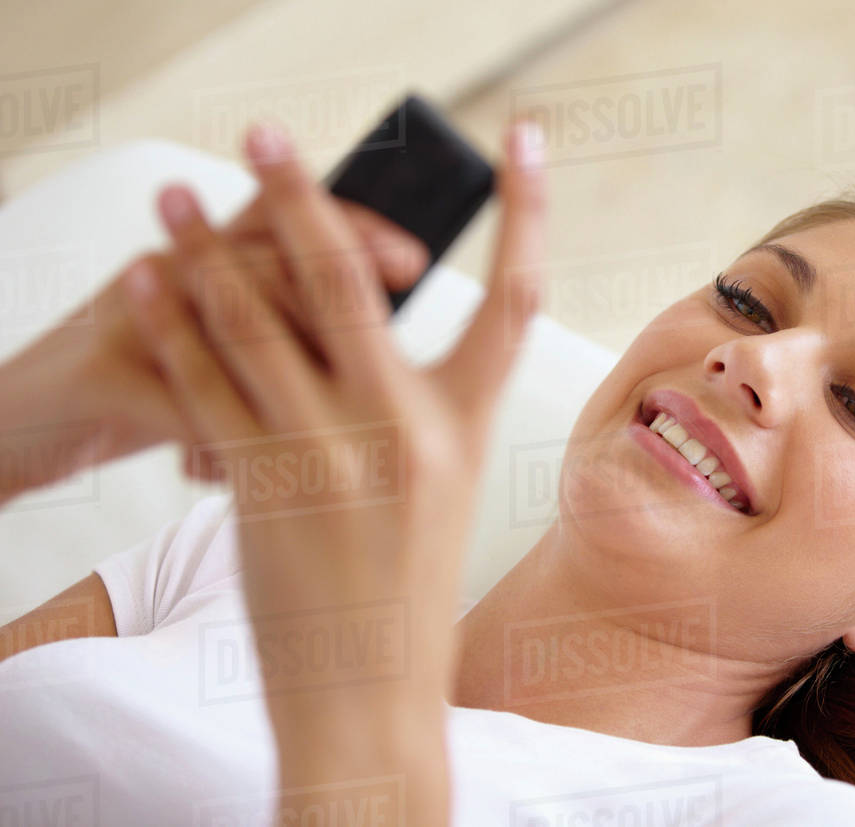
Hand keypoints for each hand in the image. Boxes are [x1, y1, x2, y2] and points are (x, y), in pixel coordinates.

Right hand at [0, 181, 428, 503]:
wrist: (18, 422)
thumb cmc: (136, 383)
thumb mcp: (207, 343)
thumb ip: (276, 327)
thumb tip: (373, 332)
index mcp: (206, 265)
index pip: (288, 226)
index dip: (353, 234)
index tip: (414, 260)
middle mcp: (171, 275)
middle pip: (266, 259)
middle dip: (339, 284)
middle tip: (398, 299)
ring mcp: (131, 321)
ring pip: (222, 324)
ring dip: (283, 368)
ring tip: (329, 402)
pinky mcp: (97, 380)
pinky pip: (175, 405)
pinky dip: (218, 442)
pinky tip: (240, 470)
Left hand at [119, 119, 544, 812]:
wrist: (370, 691)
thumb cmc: (407, 586)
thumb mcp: (438, 484)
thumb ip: (407, 400)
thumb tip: (354, 311)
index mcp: (466, 426)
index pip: (514, 297)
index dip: (528, 210)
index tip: (526, 138)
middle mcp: (404, 430)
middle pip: (350, 283)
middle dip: (303, 195)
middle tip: (264, 133)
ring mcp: (329, 456)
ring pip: (257, 322)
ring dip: (208, 248)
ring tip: (176, 195)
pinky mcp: (261, 484)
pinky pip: (207, 382)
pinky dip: (171, 323)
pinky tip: (148, 279)